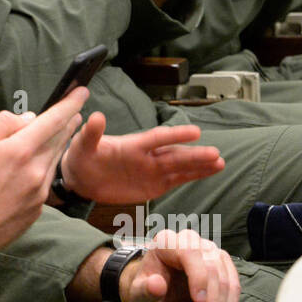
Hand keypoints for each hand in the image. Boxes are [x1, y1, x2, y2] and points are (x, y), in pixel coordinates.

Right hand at [0, 87, 87, 298]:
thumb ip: (3, 124)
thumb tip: (28, 118)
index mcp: (20, 150)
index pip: (54, 120)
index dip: (70, 103)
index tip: (81, 91)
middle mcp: (36, 170)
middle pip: (59, 139)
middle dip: (68, 122)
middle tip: (74, 110)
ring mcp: (39, 192)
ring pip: (53, 160)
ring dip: (57, 144)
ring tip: (58, 133)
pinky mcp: (38, 208)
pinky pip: (44, 180)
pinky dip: (43, 168)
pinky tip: (32, 168)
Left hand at [58, 113, 222, 204]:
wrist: (81, 177)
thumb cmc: (82, 156)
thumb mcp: (82, 144)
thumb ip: (91, 133)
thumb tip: (95, 116)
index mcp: (133, 144)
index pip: (157, 138)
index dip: (175, 135)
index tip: (195, 132)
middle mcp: (147, 156)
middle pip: (174, 154)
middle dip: (194, 155)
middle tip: (216, 154)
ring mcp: (152, 170)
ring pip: (180, 167)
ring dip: (199, 165)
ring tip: (220, 162)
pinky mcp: (154, 185)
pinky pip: (177, 180)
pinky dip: (194, 176)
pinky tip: (211, 171)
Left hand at [118, 229, 239, 301]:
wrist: (154, 292)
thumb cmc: (145, 290)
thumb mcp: (138, 295)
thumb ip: (144, 290)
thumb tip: (157, 284)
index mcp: (166, 242)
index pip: (189, 253)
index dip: (197, 276)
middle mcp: (189, 240)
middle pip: (210, 267)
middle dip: (210, 301)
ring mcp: (208, 250)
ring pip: (225, 277)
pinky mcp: (221, 262)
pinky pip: (233, 283)